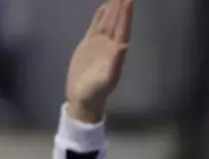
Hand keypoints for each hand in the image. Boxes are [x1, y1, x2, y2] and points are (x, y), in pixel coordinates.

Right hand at [66, 0, 132, 123]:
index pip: (122, 28)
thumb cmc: (95, 93)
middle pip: (117, 21)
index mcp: (115, 52)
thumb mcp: (105, 80)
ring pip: (108, 21)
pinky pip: (96, 26)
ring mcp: (100, 44)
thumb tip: (124, 46)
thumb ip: (115, 63)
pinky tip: (105, 7)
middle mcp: (110, 45)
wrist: (83, 100)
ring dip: (113, 8)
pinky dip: (101, 16)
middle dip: (121, 6)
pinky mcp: (88, 45)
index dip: (126, 14)